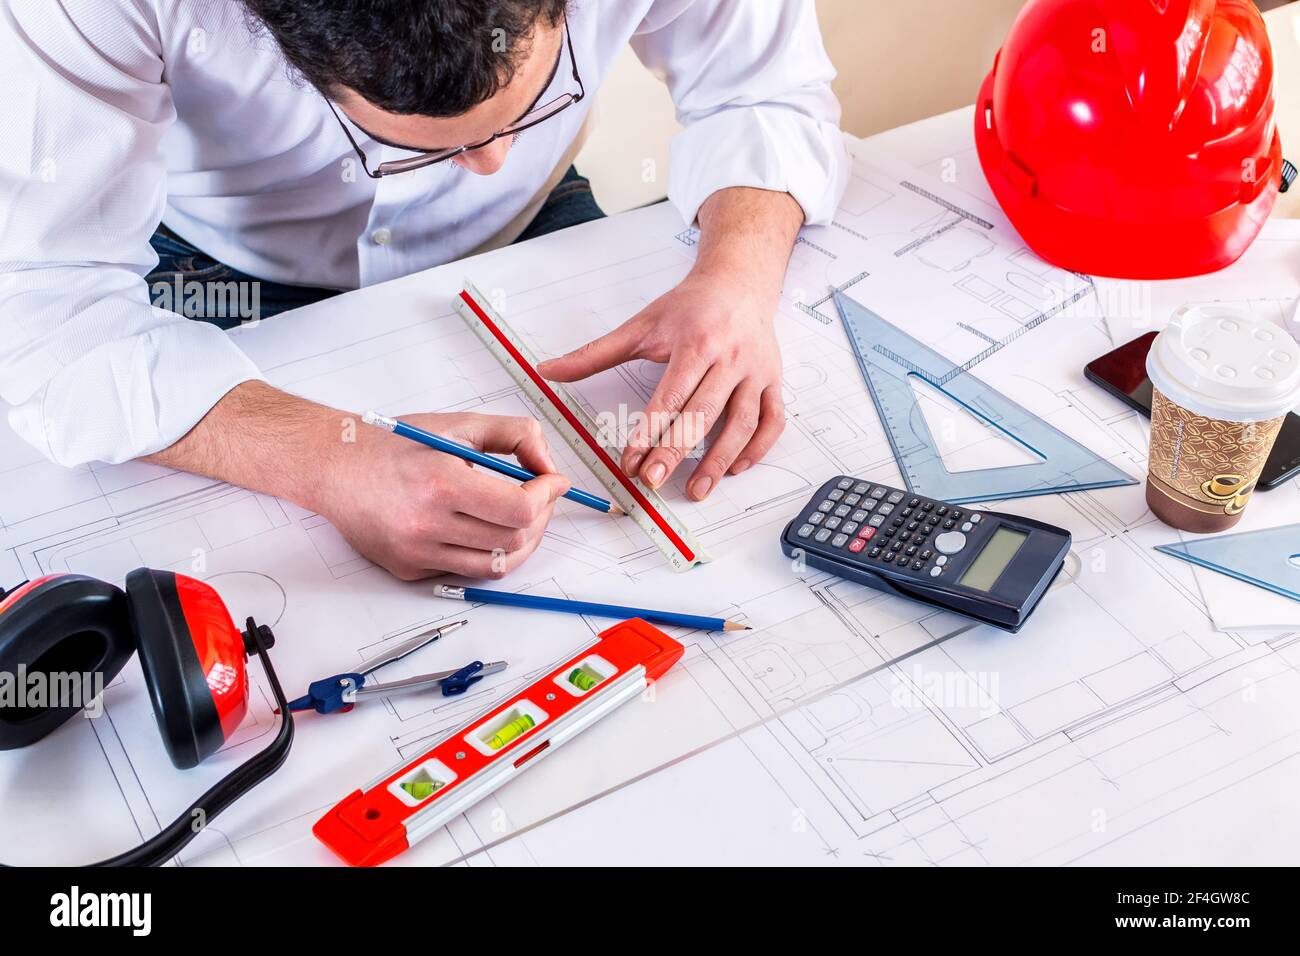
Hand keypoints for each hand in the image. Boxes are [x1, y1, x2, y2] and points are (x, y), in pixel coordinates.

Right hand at [317, 411, 569, 580]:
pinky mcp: (408, 570)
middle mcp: (426, 526)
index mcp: (440, 484)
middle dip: (541, 518)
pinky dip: (486, 552)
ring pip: (495, 566)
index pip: (518, 510)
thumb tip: (549, 466)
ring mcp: (416, 554)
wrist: (332, 467)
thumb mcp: (456, 424)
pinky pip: (465, 571)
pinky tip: (482, 528)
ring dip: (520, 542)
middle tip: (541, 497)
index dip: (546, 497)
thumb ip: (512, 435)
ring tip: (520, 516)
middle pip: (513, 541)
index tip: (553, 482)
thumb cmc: (392, 444)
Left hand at [538, 272, 785, 499]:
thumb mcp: (641, 326)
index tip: (631, 461)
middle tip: (654, 481)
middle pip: (703, 413)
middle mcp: (729, 358)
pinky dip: (758, 447)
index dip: (649, 433)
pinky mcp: (774, 380)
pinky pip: (772, 420)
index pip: (670, 397)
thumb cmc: (689, 306)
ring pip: (742, 422)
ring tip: (696, 489)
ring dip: (719, 460)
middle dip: (677, 451)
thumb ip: (593, 354)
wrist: (739, 280)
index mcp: (696, 344)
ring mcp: (756, 371)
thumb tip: (547, 370)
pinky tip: (735, 467)